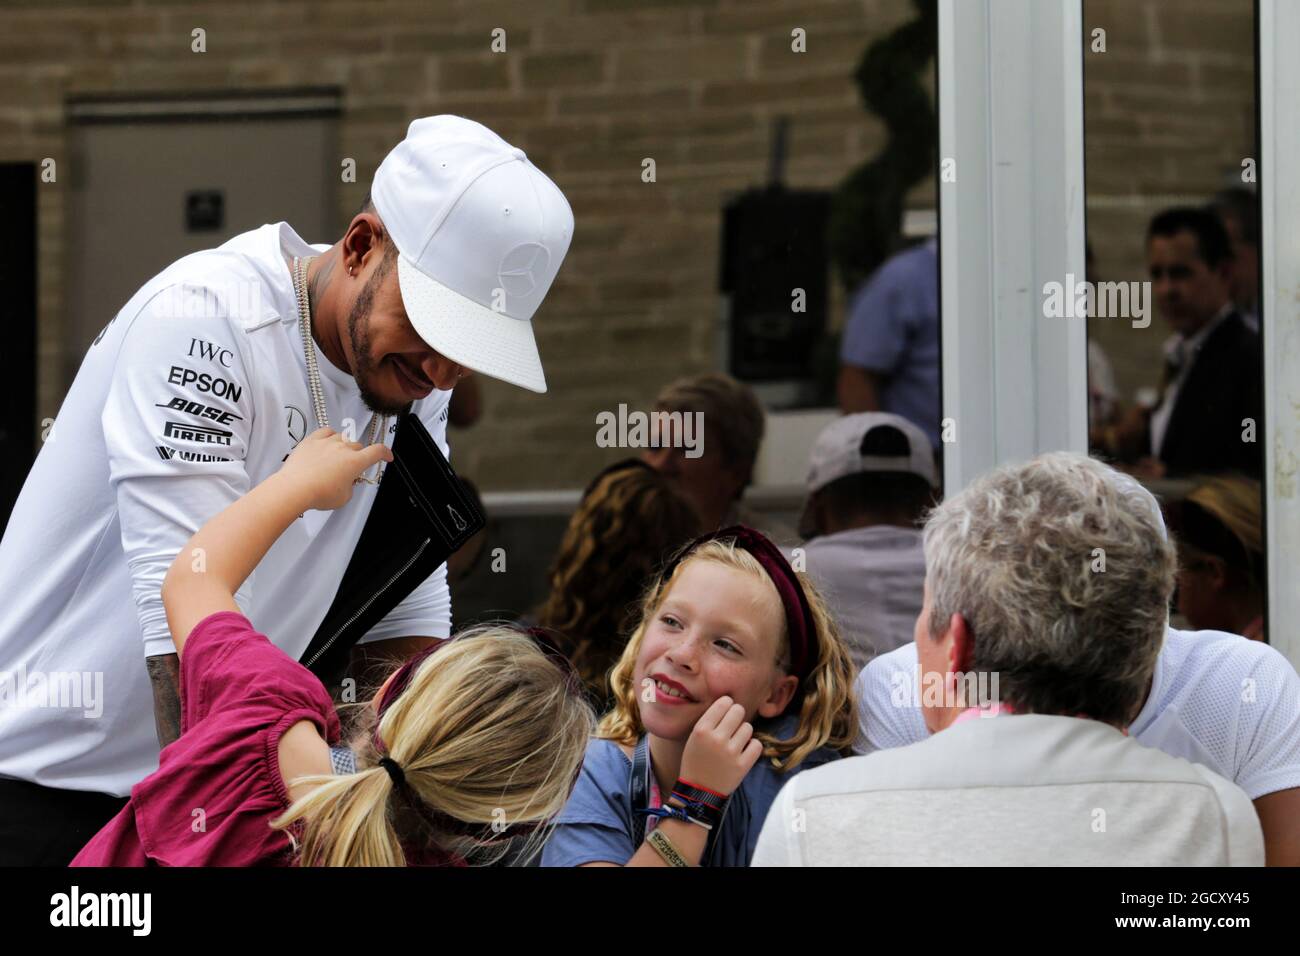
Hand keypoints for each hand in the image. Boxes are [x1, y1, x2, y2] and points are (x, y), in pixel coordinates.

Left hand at [278, 427, 392, 511]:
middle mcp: (343, 448)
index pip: (377, 452)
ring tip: (336, 457)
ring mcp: (327, 442)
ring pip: (342, 438)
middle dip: (358, 456)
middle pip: (358, 446)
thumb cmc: (319, 495)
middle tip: (351, 468)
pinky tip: (327, 442)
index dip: (385, 453)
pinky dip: (330, 435)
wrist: (294, 488)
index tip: (387, 457)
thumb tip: (347, 481)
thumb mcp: (343, 498)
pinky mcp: (311, 440)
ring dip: (343, 446)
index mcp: (355, 462)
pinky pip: (325, 431)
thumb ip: (350, 486)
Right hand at [678, 696, 762, 797]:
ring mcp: (730, 752)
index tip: (727, 710)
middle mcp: (716, 739)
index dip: (727, 705)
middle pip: (738, 711)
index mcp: (701, 730)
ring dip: (743, 733)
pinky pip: (757, 745)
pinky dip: (752, 747)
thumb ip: (709, 721)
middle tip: (733, 725)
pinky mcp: (742, 765)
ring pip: (748, 727)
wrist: (698, 791)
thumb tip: (730, 703)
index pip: (724, 702)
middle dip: (737, 716)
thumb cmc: (696, 761)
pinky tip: (743, 751)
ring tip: (735, 742)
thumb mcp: (694, 737)